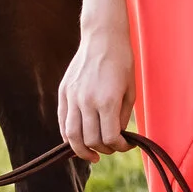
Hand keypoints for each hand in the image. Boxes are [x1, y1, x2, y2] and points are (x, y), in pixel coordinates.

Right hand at [57, 16, 134, 164]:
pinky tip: (78, 139)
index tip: (125, 145)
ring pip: (71, 135)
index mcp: (107, 101)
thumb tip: (116, 136)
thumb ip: (121, 117)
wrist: (103, 38)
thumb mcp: (130, 91)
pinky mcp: (64, 92)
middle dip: (103, 149)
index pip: (110, 137)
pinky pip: (63, 122)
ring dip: (81, 150)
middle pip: (91, 140)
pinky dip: (69, 135)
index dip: (119, 147)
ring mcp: (72, 96)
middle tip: (111, 148)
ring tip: (91, 154)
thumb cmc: (122, 63)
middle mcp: (87, 101)